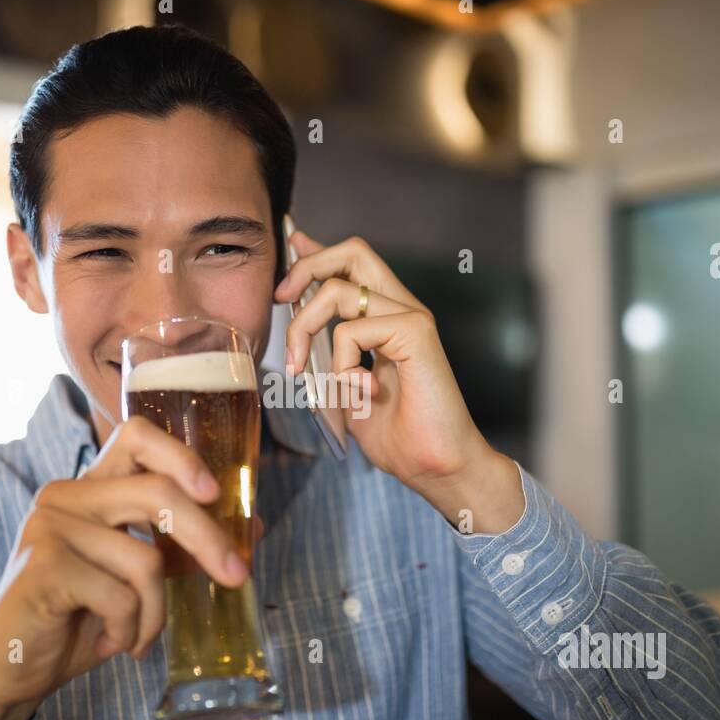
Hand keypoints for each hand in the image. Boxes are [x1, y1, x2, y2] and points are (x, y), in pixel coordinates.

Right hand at [0, 415, 255, 719]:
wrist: (13, 672)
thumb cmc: (76, 621)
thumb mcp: (137, 580)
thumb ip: (179, 548)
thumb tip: (252, 528)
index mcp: (88, 488)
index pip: (136, 435)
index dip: (181, 455)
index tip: (214, 492)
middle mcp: (64, 495)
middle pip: (157, 493)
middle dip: (208, 539)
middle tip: (236, 577)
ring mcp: (50, 527)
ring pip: (146, 559)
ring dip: (154, 613)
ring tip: (135, 638)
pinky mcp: (43, 565)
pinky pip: (120, 596)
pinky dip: (128, 630)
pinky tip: (108, 645)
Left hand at [275, 231, 522, 533]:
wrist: (438, 468)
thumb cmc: (399, 438)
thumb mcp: (347, 389)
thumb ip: (329, 355)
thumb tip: (302, 338)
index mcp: (388, 318)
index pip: (352, 263)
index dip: (315, 253)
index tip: (289, 256)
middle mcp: (402, 309)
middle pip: (352, 251)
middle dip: (305, 268)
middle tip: (281, 301)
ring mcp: (412, 318)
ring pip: (337, 291)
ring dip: (305, 330)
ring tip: (304, 371)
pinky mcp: (417, 334)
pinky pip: (353, 329)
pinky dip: (340, 363)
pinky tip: (358, 391)